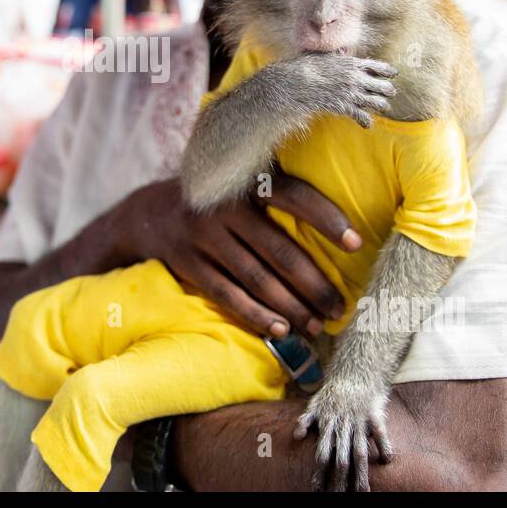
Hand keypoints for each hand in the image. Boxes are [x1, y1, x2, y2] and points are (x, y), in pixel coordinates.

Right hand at [121, 172, 357, 339]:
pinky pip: (227, 294)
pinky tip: (281, 329)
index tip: (356, 243)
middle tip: (340, 308)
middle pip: (279, 250)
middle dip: (314, 284)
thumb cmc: (220, 200)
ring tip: (317, 325)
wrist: (150, 213)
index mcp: (247, 178)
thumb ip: (280, 192)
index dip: (326, 218)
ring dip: (291, 306)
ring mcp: (202, 234)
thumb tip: (342, 231)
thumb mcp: (243, 181)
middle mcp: (224, 204)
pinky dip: (256, 314)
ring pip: (256, 278)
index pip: (295, 196)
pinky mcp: (187, 261)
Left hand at [294, 374, 393, 491]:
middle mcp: (343, 426)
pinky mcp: (375, 415)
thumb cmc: (333, 393)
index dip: (320, 473)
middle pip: (342, 458)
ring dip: (361, 473)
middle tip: (338, 496)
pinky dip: (385, 446)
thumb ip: (305, 421)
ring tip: (362, 491)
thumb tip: (296, 438)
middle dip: (340, 480)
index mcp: (327, 425)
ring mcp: (359, 421)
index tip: (318, 489)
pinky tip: (387, 461)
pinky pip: (381, 433)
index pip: (322, 454)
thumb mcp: (315, 404)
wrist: (354, 372)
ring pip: (361, 452)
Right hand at [298, 53, 396, 128]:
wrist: (298, 81)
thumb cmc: (308, 66)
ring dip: (382, 105)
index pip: (378, 67)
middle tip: (391, 92)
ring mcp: (351, 93)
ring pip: (376, 102)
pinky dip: (366, 121)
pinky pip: (361, 116)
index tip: (394, 73)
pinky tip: (368, 124)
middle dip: (388, 90)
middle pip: (382, 85)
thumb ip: (338, 56)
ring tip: (384, 107)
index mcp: (353, 64)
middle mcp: (356, 79)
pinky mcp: (344, 107)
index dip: (388, 71)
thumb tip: (342, 52)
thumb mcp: (326, 56)